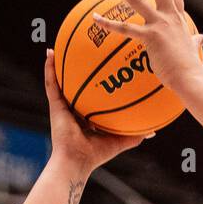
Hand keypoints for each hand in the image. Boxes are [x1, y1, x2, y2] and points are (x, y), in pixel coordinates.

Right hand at [43, 49, 145, 175]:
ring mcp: (63, 105)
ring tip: (61, 42)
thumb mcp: (120, 141)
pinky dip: (49, 68)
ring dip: (60, 61)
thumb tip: (153, 130)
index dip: (98, 80)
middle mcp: (75, 108)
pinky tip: (49, 53)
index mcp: (88, 115)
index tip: (105, 64)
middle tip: (84, 47)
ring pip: (61, 78)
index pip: (93, 93)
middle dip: (79, 66)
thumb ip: (135, 134)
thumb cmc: (97, 154)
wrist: (76, 161)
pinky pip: (51, 83)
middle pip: (78, 82)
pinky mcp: (54, 105)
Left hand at [90, 0, 202, 94]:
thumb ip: (196, 41)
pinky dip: (108, 24)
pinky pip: (124, 29)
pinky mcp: (150, 37)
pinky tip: (95, 19)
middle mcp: (168, 17)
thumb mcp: (193, 48)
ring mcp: (159, 25)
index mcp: (178, 19)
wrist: (190, 77)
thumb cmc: (190, 66)